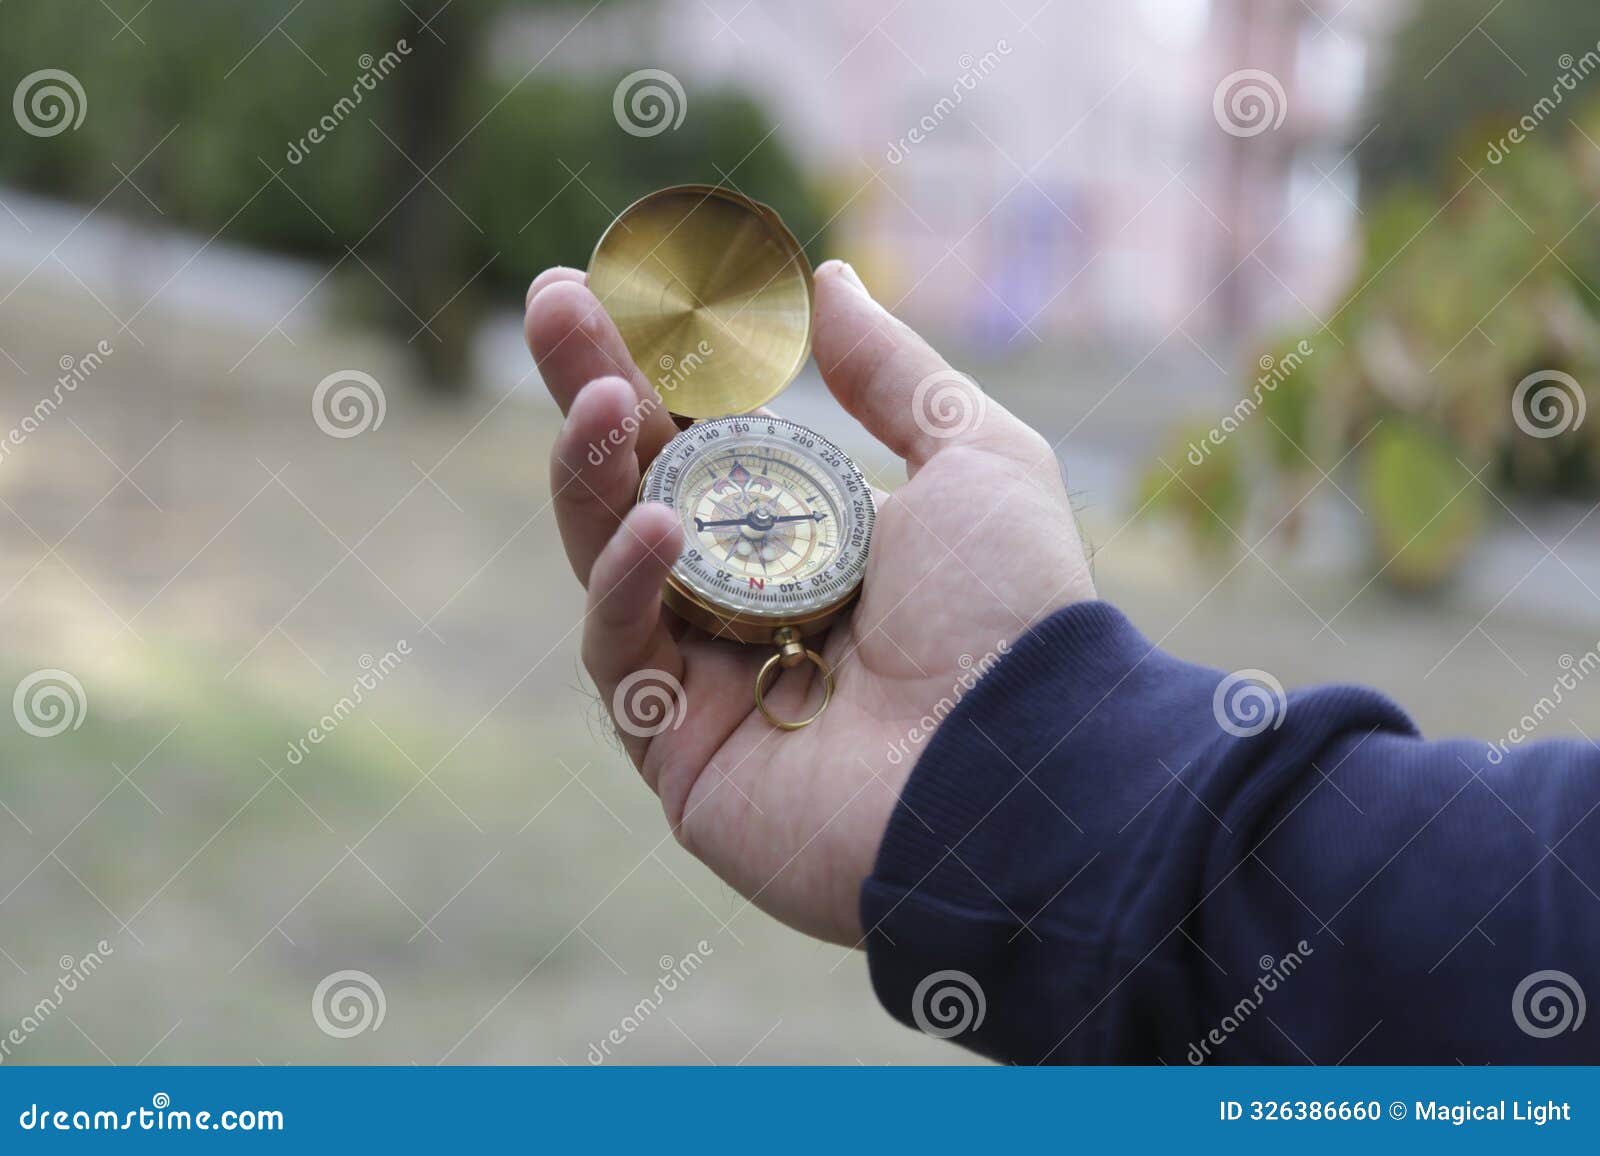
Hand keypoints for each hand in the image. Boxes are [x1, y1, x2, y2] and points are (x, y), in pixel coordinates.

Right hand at [525, 260, 1094, 944]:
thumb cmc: (1011, 612)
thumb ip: (892, 371)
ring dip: (590, 474)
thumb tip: (829, 280)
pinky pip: (619, 653)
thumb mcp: (972, 457)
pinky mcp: (676, 750)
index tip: (617, 281)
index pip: (711, 439)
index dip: (663, 363)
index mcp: (811, 536)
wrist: (1020, 769)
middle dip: (592, 393)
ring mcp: (705, 678)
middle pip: (639, 486)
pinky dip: (624, 583)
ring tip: (597, 399)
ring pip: (607, 562)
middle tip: (551, 302)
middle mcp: (748, 603)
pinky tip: (656, 528)